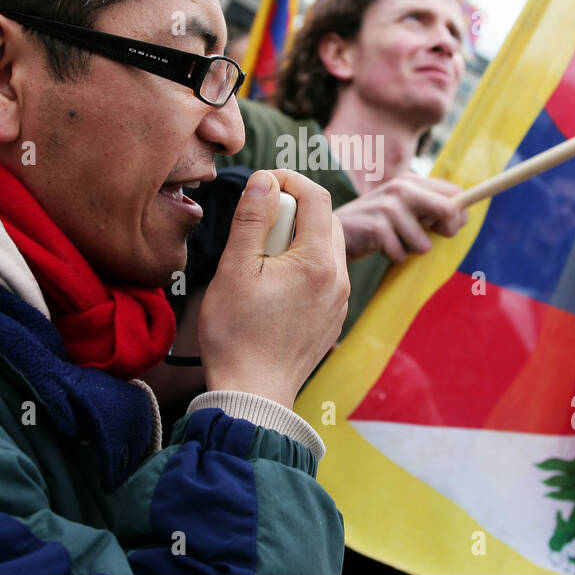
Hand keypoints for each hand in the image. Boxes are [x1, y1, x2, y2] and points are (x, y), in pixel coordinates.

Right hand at [197, 169, 349, 408]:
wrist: (253, 394)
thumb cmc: (237, 335)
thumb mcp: (235, 269)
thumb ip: (253, 220)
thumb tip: (265, 180)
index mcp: (318, 262)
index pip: (317, 197)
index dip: (289, 180)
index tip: (262, 184)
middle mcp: (338, 278)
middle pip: (325, 220)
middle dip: (293, 211)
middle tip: (256, 229)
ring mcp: (339, 300)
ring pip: (326, 248)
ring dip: (297, 239)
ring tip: (260, 261)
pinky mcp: (333, 317)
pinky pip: (325, 275)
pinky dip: (302, 266)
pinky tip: (272, 286)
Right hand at [334, 174, 467, 262]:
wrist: (333, 230)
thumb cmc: (375, 223)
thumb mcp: (402, 207)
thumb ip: (428, 207)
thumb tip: (461, 216)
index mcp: (410, 181)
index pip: (454, 193)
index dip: (459, 214)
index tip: (448, 228)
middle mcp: (401, 188)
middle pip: (449, 210)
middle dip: (447, 231)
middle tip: (428, 239)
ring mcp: (387, 207)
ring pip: (423, 243)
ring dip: (410, 250)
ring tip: (393, 242)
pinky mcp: (376, 228)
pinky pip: (401, 254)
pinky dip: (393, 256)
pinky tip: (379, 247)